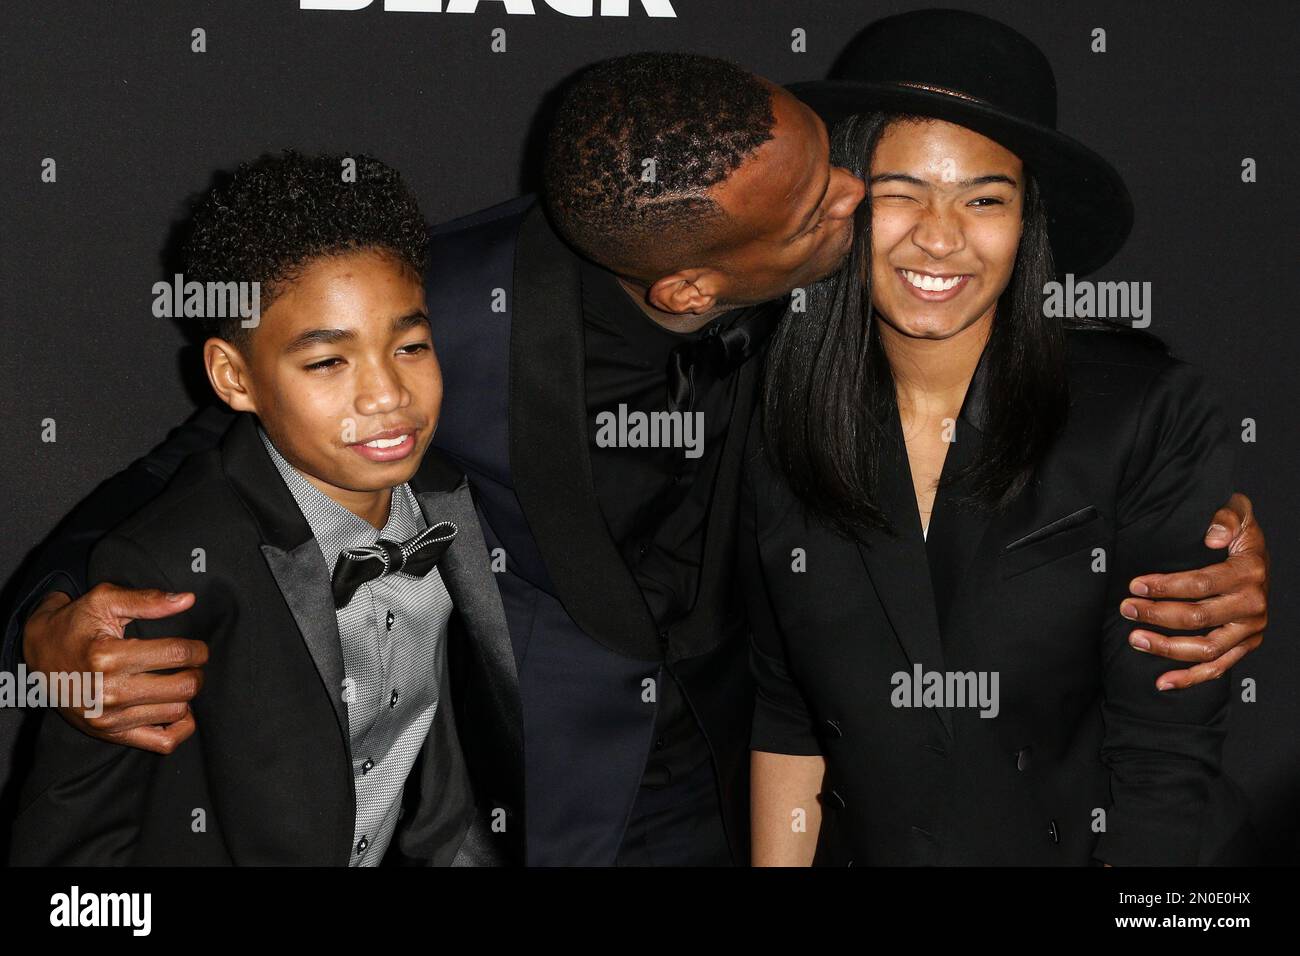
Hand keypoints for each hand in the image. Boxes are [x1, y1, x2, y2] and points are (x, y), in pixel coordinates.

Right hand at [23, 584, 205, 752]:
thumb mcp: (104, 601)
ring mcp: (109, 718)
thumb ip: (147, 600)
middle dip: (196, 671)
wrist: (37, 656)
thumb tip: (188, 599)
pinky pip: (163, 742)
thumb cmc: (74, 625)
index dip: (198, 649)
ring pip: (178, 712)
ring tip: (176, 680)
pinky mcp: (111, 734)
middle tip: (189, 664)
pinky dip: (180, 727)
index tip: (196, 647)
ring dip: (186, 695)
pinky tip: (175, 707)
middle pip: (184, 687)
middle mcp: (108, 691)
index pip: (177, 654)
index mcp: (108, 656)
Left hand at [1121, 493, 1267, 689]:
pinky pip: (1218, 668)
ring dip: (1166, 648)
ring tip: (1134, 639)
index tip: (1135, 586)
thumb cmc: (1239, 533)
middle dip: (1156, 615)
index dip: (1165, 587)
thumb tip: (1212, 535)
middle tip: (1126, 608)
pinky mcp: (1245, 646)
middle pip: (1198, 618)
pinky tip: (1162, 682)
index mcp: (1249, 573)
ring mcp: (1250, 630)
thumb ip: (1226, 517)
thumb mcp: (1239, 513)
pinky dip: (1190, 679)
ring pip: (1205, 649)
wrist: (1258, 555)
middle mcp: (1253, 605)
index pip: (1200, 584)